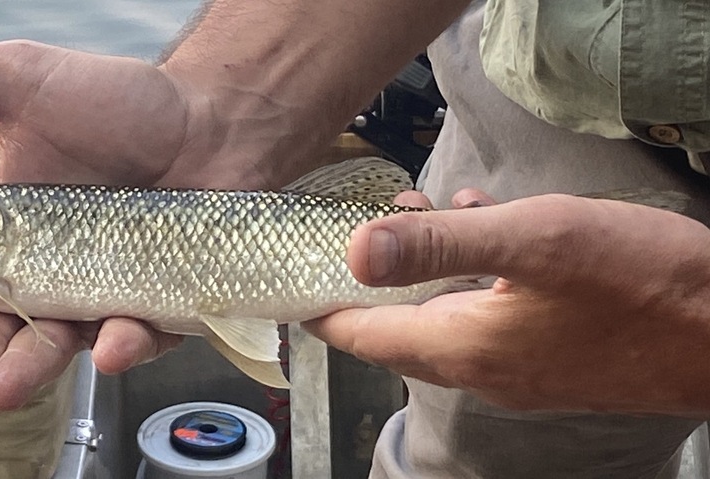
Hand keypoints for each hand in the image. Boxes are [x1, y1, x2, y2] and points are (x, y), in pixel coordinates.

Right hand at [0, 42, 234, 409]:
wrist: (213, 117)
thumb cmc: (117, 101)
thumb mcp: (15, 82)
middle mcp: (43, 267)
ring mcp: (99, 290)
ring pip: (53, 346)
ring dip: (26, 368)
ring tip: (1, 385)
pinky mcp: (154, 304)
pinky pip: (135, 336)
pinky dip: (123, 344)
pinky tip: (112, 341)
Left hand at [306, 189, 709, 414]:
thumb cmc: (637, 283)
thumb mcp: (535, 240)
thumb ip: (441, 243)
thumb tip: (354, 252)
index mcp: (460, 346)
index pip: (362, 336)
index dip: (321, 309)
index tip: (288, 283)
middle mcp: (480, 370)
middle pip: (398, 331)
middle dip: (372, 282)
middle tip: (358, 231)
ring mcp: (519, 371)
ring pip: (445, 320)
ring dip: (425, 272)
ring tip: (420, 215)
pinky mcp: (552, 360)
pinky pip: (490, 320)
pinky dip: (473, 279)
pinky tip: (488, 229)